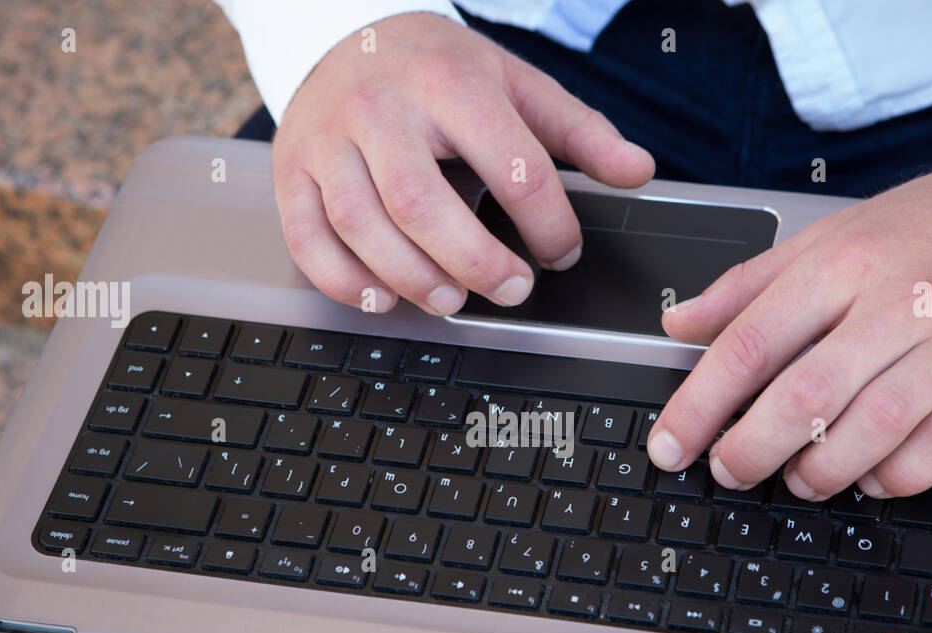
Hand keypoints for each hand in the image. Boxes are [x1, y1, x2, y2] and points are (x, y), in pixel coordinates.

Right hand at [271, 12, 654, 315]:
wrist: (342, 34)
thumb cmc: (437, 70)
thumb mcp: (515, 85)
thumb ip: (579, 133)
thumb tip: (638, 171)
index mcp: (448, 81)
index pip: (510, 164)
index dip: (547, 223)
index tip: (560, 251)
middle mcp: (380, 108)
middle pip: (423, 204)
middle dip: (477, 262)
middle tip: (513, 290)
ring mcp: (327, 142)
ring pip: (363, 227)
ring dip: (414, 279)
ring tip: (454, 299)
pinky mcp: (293, 173)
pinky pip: (309, 241)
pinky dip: (346, 283)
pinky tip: (385, 297)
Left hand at [647, 157, 931, 498]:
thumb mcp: (834, 236)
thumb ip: (749, 285)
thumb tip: (677, 323)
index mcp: (844, 264)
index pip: (750, 342)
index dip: (698, 405)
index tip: (669, 446)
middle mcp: (898, 303)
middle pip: (804, 398)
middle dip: (749, 451)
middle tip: (729, 470)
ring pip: (869, 433)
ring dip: (817, 472)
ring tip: (798, 476)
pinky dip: (888, 478)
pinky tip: (868, 473)